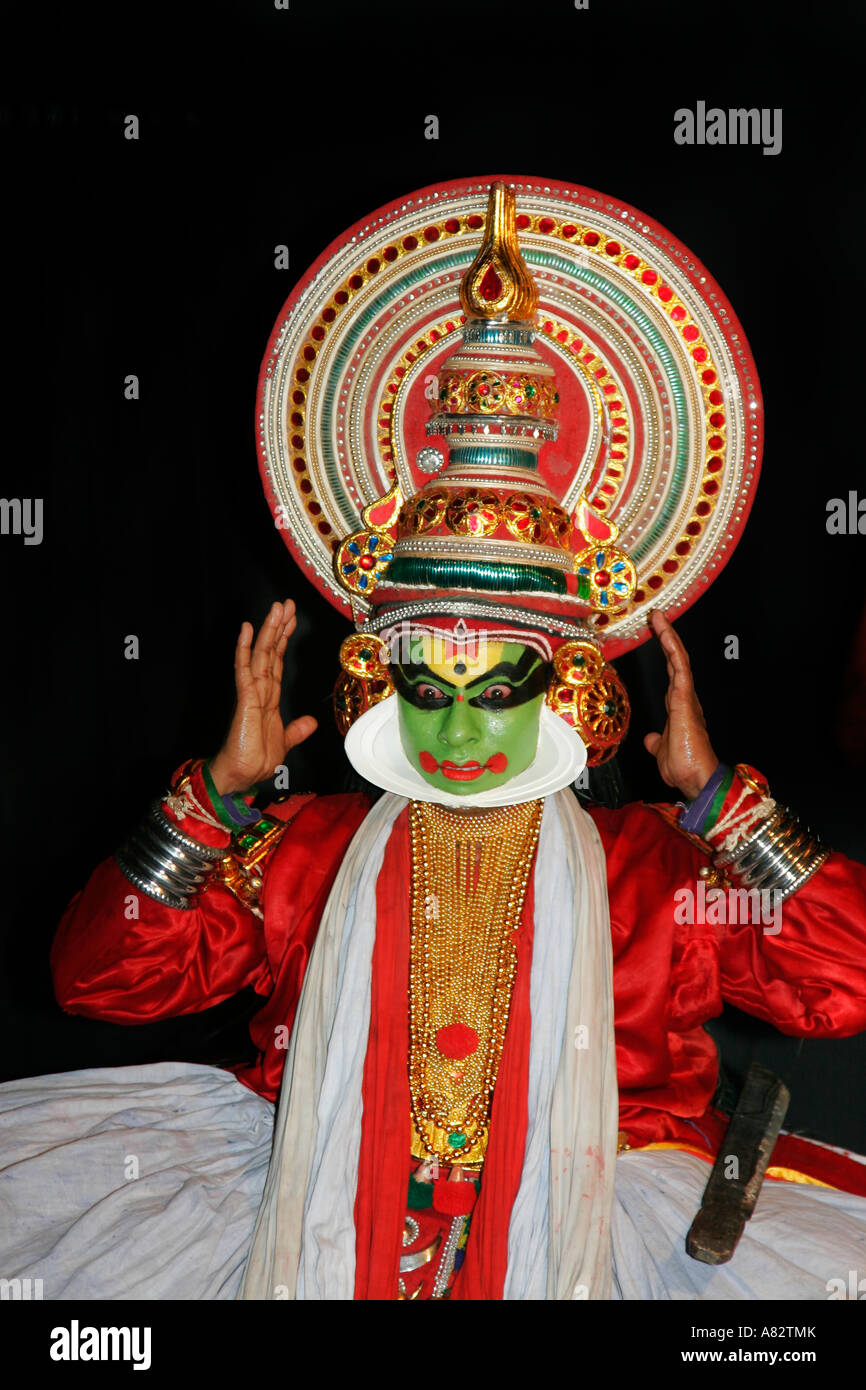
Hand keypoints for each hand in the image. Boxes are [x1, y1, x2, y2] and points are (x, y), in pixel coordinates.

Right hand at [209, 599, 316, 796]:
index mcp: (269, 698)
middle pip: (270, 652)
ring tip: (275, 607)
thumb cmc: (255, 760)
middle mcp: (259, 690)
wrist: (240, 777)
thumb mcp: (285, 742)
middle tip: (285, 603)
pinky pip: (245, 669)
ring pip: (260, 654)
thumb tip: (311, 721)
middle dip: (278, 627)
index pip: (277, 662)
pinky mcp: (244, 700)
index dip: (283, 640)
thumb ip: (296, 730)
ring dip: (268, 630)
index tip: (291, 619)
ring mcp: (251, 693)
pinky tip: (246, 629)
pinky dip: (245, 649)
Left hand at [643, 610, 717, 800]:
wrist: (695, 779)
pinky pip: (680, 668)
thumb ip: (657, 742)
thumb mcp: (662, 751)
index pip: (672, 674)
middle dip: (667, 638)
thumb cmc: (684, 767)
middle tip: (656, 617)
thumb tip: (651, 739)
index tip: (657, 635)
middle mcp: (685, 698)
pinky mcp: (685, 699)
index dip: (665, 654)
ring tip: (659, 617)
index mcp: (679, 707)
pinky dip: (673, 650)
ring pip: (678, 659)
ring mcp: (686, 697)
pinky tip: (667, 635)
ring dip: (669, 637)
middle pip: (675, 661)